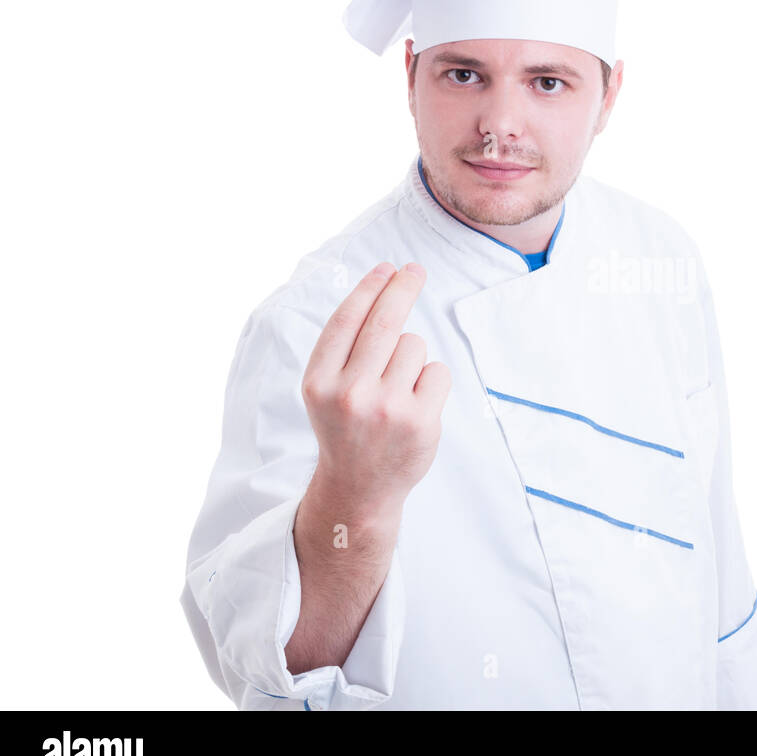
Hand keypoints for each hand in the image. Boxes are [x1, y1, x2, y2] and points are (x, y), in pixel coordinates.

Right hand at [301, 262, 450, 519]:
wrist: (360, 488)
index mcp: (318, 382)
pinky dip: (431, 380)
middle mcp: (349, 394)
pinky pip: (437, 371)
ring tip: (397, 389)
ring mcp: (386, 409)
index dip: (369, 288)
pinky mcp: (420, 421)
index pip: (347, 320)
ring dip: (412, 356)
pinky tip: (415, 404)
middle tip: (414, 270)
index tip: (387, 267)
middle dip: (403, 287)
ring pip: (414, 345)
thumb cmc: (347, 427)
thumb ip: (346, 348)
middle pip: (385, 322)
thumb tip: (383, 289)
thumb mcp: (326, 389)